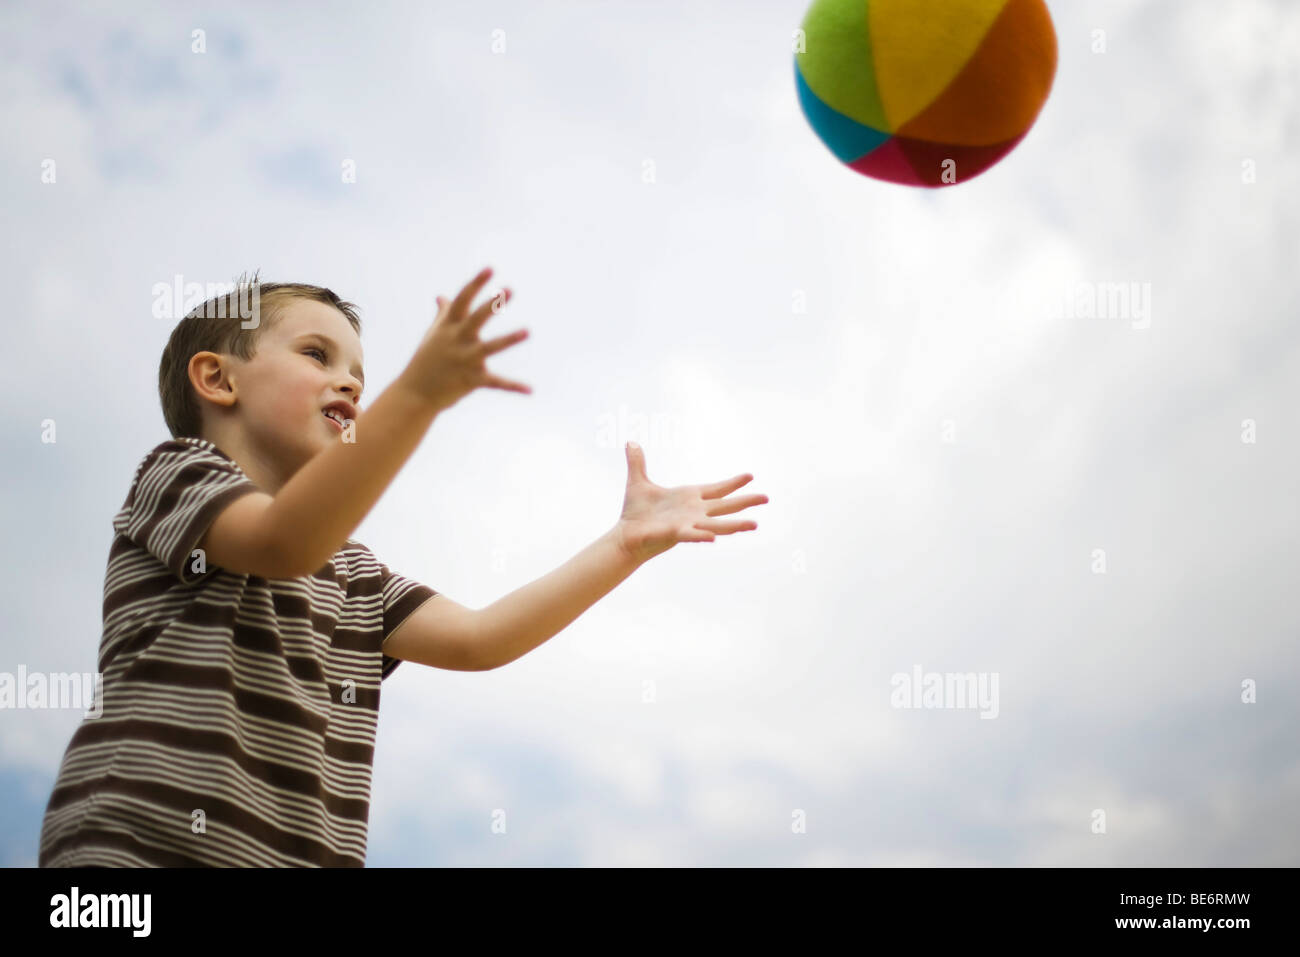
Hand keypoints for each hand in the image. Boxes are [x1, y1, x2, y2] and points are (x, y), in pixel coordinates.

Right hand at [398, 266, 530, 411]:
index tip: (490, 269)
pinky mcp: (472, 380)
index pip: (462, 300)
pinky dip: (513, 386)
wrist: (414, 394)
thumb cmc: (426, 360)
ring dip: (508, 340)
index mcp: (448, 327)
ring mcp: (464, 360)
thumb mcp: (433, 335)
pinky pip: (496, 383)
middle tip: (509, 290)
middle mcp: (456, 341)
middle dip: (492, 305)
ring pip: (489, 348)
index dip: (476, 284)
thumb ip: (442, 314)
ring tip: (528, 331)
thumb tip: (441, 296)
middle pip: (475, 319)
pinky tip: (530, 389)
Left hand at [615, 442, 768, 563]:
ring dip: (735, 525)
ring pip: (717, 525)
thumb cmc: (635, 512)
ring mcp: (687, 524)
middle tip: (766, 497)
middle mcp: (693, 512)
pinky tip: (714, 538)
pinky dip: (702, 536)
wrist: (625, 535)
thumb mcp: (638, 482)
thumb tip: (630, 442)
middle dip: (745, 501)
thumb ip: (637, 463)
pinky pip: (691, 535)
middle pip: (725, 506)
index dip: (732, 483)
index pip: (716, 489)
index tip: (750, 476)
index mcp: (689, 498)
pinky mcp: (675, 534)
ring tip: (755, 524)